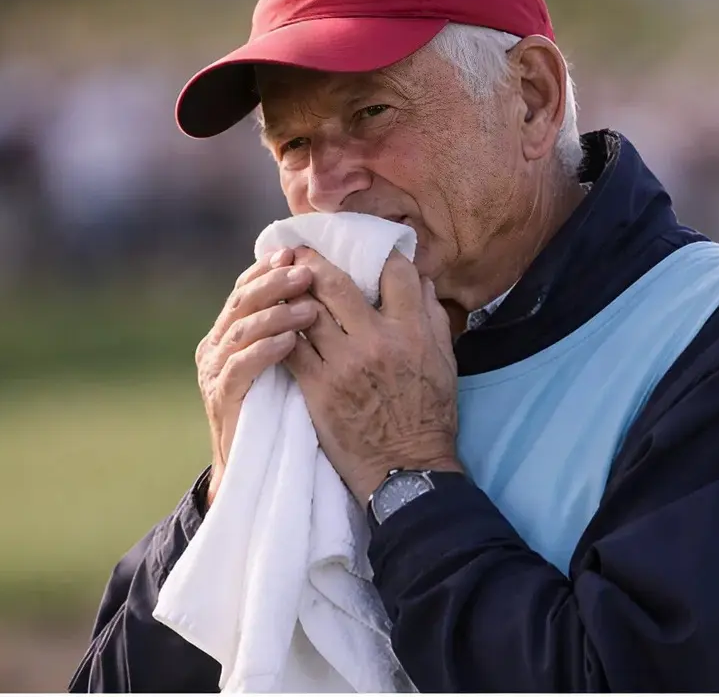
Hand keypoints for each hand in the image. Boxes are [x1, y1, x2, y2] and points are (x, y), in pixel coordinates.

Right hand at [196, 251, 322, 505]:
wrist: (253, 473)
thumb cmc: (278, 415)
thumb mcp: (282, 366)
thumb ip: (288, 330)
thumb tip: (324, 290)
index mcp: (227, 333)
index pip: (244, 289)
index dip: (266, 269)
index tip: (294, 251)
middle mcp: (214, 346)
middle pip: (241, 302)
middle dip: (273, 283)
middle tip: (304, 270)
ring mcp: (214, 372)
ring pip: (241, 329)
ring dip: (276, 314)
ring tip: (308, 306)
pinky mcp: (221, 399)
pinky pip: (242, 366)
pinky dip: (265, 349)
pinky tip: (290, 341)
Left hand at [283, 249, 461, 504]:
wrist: (407, 472)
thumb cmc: (429, 417)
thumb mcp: (444, 365)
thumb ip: (432, 318)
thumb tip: (420, 278)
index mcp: (411, 333)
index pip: (394, 273)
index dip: (379, 253)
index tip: (361, 246)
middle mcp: (376, 342)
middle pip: (335, 282)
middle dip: (312, 260)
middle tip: (297, 250)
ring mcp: (344, 364)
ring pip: (306, 309)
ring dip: (291, 291)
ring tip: (279, 278)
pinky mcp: (319, 387)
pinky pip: (291, 346)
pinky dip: (281, 329)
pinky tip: (274, 319)